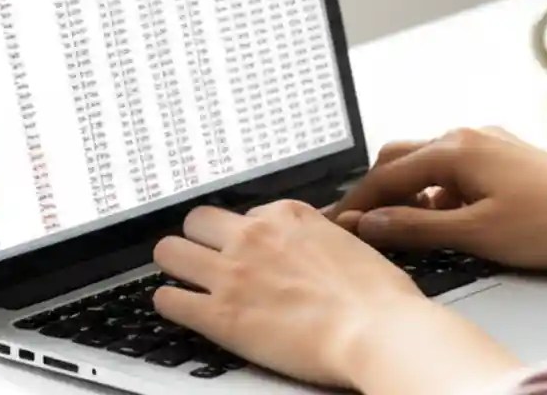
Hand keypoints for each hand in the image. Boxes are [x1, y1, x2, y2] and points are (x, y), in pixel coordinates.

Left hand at [151, 200, 431, 387]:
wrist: (378, 332)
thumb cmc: (378, 297)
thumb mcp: (348, 242)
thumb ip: (316, 236)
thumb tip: (310, 242)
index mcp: (287, 214)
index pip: (244, 213)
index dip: (244, 235)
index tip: (247, 250)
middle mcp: (253, 235)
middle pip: (196, 221)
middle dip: (200, 239)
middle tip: (207, 259)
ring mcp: (232, 273)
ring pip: (169, 251)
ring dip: (175, 265)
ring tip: (185, 279)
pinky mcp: (220, 314)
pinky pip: (168, 300)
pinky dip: (171, 304)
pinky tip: (181, 308)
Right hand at [331, 127, 546, 268]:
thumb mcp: (477, 234)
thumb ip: (417, 228)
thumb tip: (372, 224)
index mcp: (455, 149)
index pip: (386, 174)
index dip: (358, 202)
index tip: (337, 224)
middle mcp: (467, 135)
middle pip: (400, 157)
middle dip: (377, 190)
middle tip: (362, 223)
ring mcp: (487, 142)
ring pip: (428, 162)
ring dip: (408, 191)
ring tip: (401, 227)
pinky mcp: (504, 155)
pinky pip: (454, 167)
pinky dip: (436, 190)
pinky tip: (444, 218)